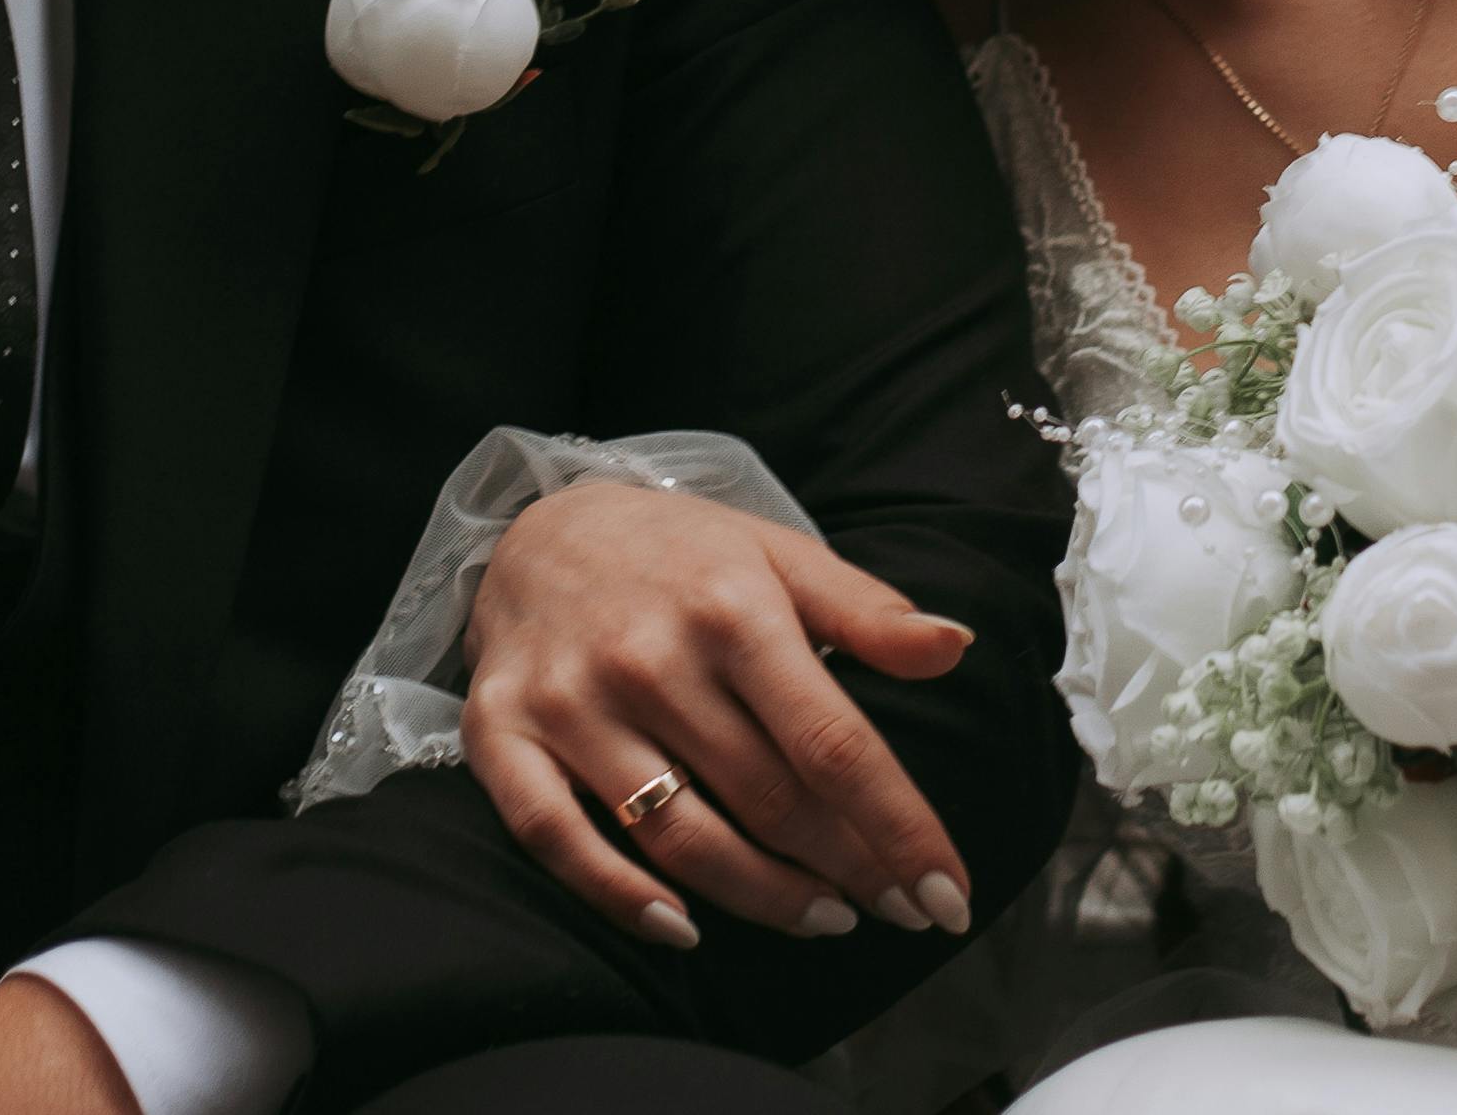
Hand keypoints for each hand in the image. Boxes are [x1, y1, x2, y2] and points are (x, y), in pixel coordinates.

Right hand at [457, 480, 981, 951]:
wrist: (538, 527)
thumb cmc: (682, 555)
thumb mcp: (780, 556)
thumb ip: (868, 611)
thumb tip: (955, 648)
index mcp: (732, 609)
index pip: (834, 744)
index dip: (899, 829)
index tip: (948, 895)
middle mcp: (649, 657)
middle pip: (769, 799)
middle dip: (848, 869)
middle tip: (896, 905)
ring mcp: (570, 702)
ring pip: (679, 834)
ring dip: (763, 897)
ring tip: (824, 917)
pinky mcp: (501, 735)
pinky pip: (558, 839)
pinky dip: (621, 897)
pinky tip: (685, 929)